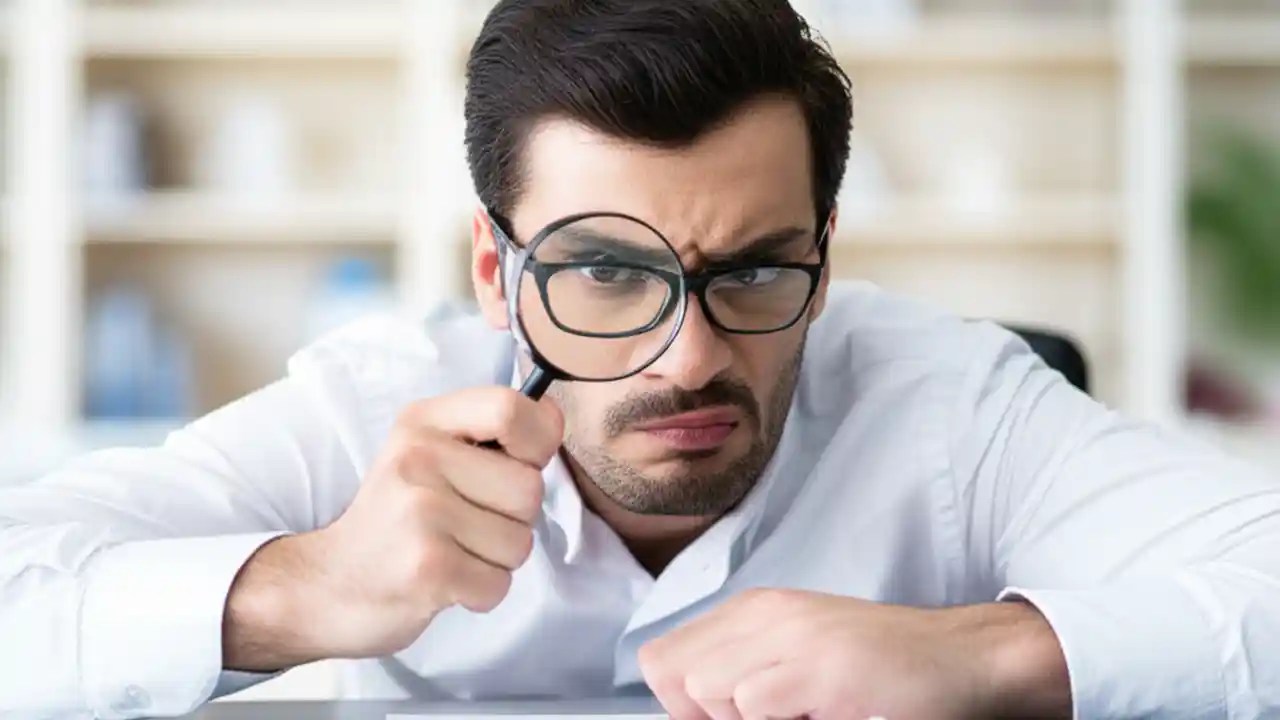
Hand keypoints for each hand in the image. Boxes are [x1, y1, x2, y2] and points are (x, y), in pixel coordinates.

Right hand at [223, 387, 563, 670]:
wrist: (327, 584)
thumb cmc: (394, 518)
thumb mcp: (427, 453)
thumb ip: (491, 433)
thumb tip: (556, 420)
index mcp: (423, 422)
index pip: (511, 408)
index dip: (537, 441)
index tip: (519, 463)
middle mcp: (418, 458)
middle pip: (529, 489)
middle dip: (513, 519)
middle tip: (464, 524)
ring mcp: (421, 512)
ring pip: (520, 542)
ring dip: (496, 559)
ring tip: (450, 552)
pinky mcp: (427, 567)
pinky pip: (498, 584)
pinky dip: (480, 593)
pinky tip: (444, 582)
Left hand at [637, 589, 1070, 719]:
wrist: (964, 656)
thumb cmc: (882, 666)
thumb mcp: (797, 652)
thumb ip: (743, 666)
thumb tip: (690, 703)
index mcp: (755, 609)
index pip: (663, 658)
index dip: (679, 703)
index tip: (720, 719)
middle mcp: (767, 614)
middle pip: (676, 675)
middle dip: (705, 715)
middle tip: (764, 718)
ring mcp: (796, 638)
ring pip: (707, 689)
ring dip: (741, 719)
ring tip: (797, 714)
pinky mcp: (825, 668)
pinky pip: (753, 702)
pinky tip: (820, 713)